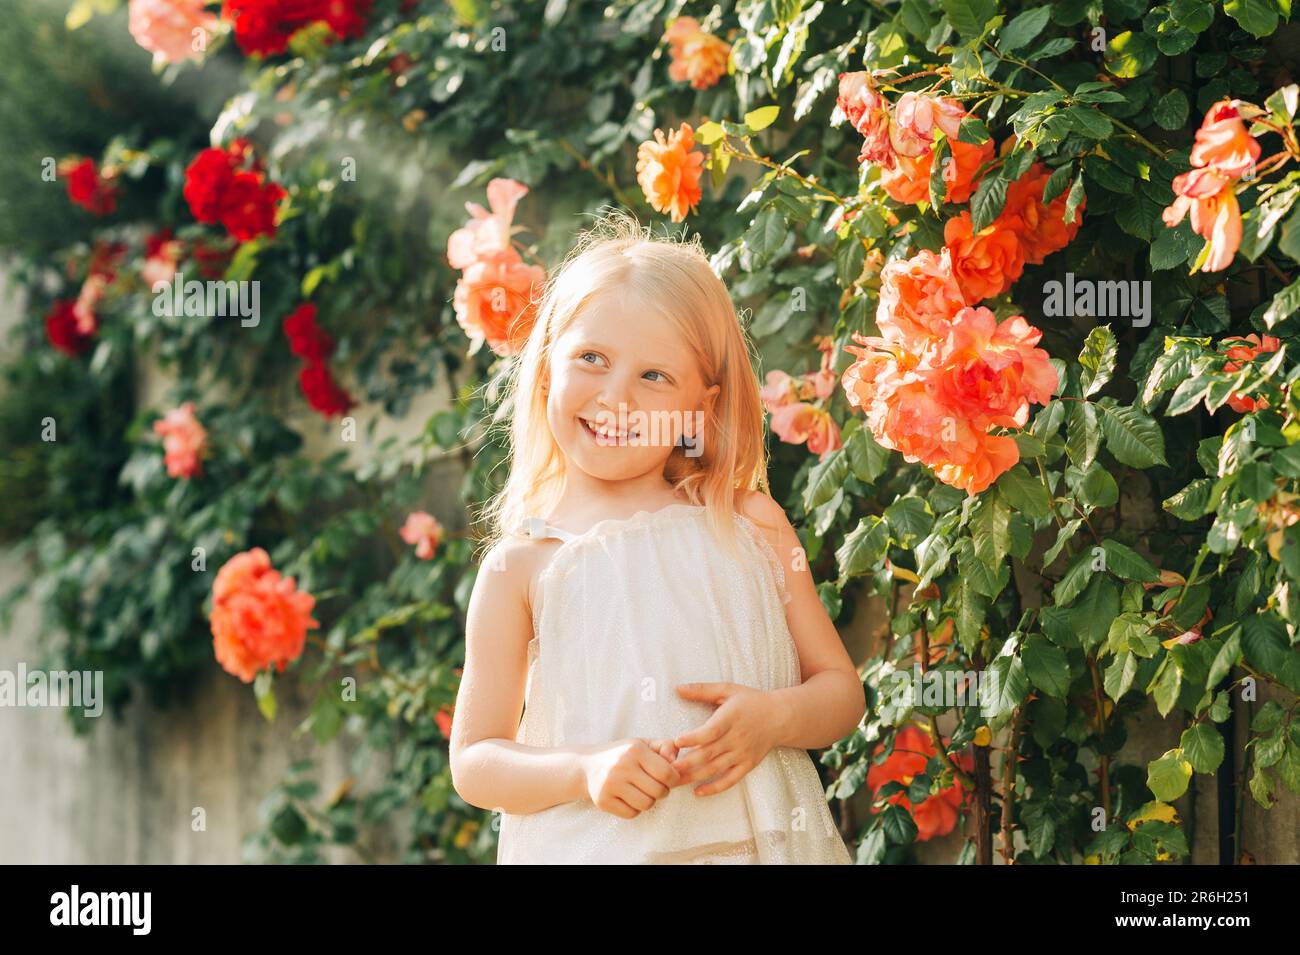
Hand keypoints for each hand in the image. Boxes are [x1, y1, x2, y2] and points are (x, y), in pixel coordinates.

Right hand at [580, 738, 682, 818]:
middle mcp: (622, 766)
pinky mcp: (602, 800)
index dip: (673, 780)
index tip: (668, 779)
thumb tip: (676, 759)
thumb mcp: (644, 744)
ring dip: (648, 801)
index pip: (667, 773)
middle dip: (662, 791)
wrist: (588, 765)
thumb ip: (665, 746)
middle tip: (654, 786)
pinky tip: (628, 798)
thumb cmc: (624, 755)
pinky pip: (631, 813)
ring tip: (642, 792)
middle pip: (658, 791)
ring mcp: (610, 784)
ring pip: (646, 804)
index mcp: (635, 750)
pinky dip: (634, 809)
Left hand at [670, 682, 785, 796]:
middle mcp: (736, 739)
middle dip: (686, 763)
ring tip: (675, 781)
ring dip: (694, 776)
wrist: (780, 717)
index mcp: (730, 719)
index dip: (693, 738)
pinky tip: (698, 792)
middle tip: (666, 768)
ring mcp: (742, 754)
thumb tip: (677, 688)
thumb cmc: (751, 701)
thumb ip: (702, 690)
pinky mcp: (747, 765)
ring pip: (715, 769)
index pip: (710, 731)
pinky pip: (730, 780)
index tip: (676, 741)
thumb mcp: (728, 689)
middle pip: (709, 754)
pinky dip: (714, 788)